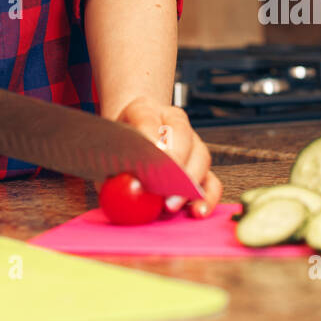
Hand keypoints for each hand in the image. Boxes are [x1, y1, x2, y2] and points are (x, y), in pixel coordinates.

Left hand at [111, 96, 222, 216]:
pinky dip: (207, 197)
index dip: (148, 143)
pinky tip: (197, 211)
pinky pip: (212, 180)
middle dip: (172, 167)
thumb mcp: (109, 148)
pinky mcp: (201, 165)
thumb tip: (127, 187)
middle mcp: (173, 121)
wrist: (133, 133)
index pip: (147, 120)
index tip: (147, 166)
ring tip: (171, 205)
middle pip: (181, 137)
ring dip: (188, 184)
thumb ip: (115, 165)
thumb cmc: (120, 143)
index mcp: (144, 109)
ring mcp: (192, 141)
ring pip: (200, 158)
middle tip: (162, 190)